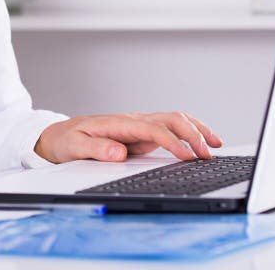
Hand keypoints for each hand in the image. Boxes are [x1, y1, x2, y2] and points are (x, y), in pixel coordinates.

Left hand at [34, 112, 222, 163]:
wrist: (59, 136)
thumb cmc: (66, 140)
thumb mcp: (75, 147)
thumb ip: (96, 149)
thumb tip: (120, 153)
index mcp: (117, 123)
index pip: (152, 128)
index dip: (172, 141)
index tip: (187, 156)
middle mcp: (132, 120)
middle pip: (169, 119)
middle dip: (192, 134)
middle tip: (208, 154)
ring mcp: (138, 126)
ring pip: (174, 120)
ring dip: (196, 130)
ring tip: (215, 145)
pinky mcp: (141, 134)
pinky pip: (170, 130)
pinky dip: (189, 134)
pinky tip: (200, 143)